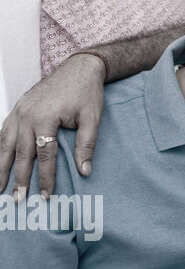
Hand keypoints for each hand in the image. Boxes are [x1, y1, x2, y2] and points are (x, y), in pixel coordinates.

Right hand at [0, 54, 105, 199]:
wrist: (78, 68)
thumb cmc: (87, 93)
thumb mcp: (92, 118)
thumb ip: (86, 145)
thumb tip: (84, 172)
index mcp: (45, 118)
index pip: (44, 155)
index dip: (45, 177)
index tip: (45, 195)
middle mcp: (27, 116)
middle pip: (20, 153)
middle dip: (18, 178)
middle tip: (17, 200)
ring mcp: (19, 112)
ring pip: (5, 144)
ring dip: (1, 167)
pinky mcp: (17, 109)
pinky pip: (3, 132)